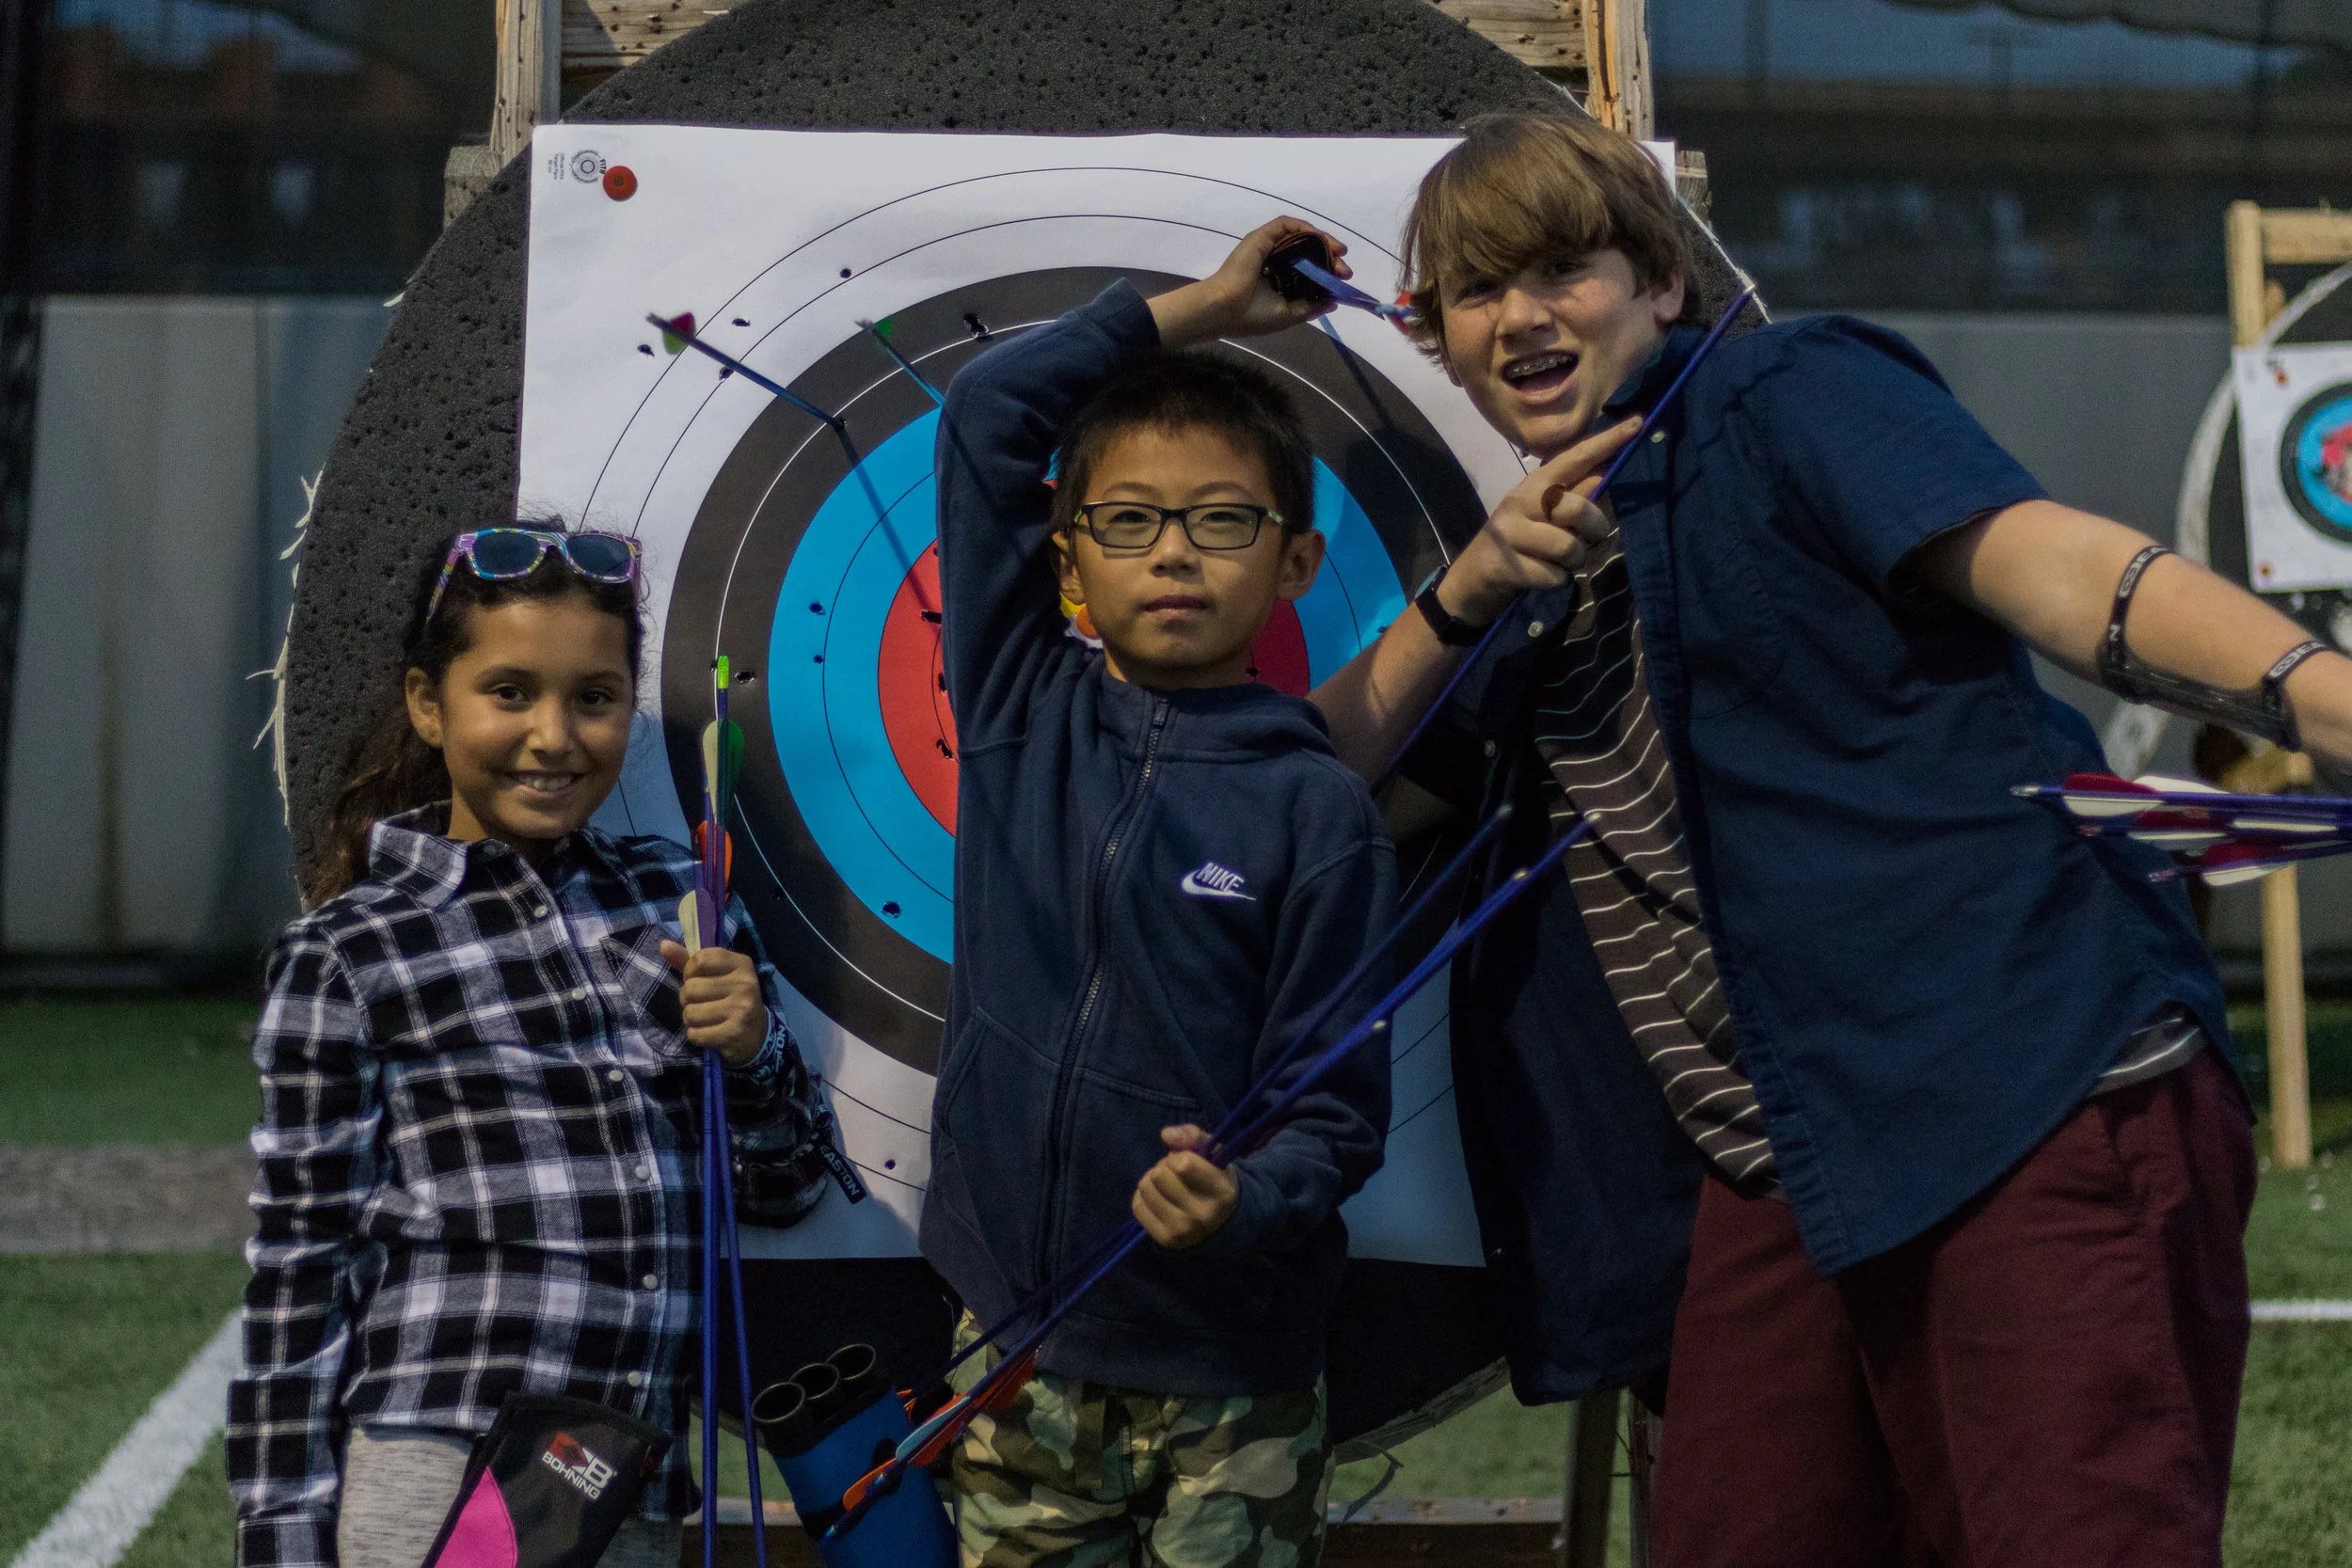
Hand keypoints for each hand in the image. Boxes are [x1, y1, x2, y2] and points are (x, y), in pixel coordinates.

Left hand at [657, 941, 767, 1065]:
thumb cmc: (730, 997)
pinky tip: (709, 1032)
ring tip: (705, 1018)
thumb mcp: (716, 974)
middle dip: (688, 999)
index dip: (690, 971)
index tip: (699, 979)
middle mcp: (744, 984)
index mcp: (741, 963)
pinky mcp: (734, 1033)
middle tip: (702, 1003)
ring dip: (691, 1019)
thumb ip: (689, 960)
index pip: (700, 959)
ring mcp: (741, 1009)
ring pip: (690, 1013)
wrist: (757, 1032)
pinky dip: (696, 1035)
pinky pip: (695, 1034)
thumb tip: (663, 945)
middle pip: (690, 988)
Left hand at [1130, 1125, 1239, 1249]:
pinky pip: (1138, 1206)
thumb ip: (1193, 1136)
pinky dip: (1144, 1196)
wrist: (1221, 1223)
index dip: (1179, 1155)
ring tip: (1167, 1184)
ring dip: (1153, 1179)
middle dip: (1165, 1166)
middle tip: (1176, 1173)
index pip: (1183, 1164)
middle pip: (1160, 1175)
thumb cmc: (1215, 1180)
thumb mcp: (1214, 1154)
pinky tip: (1159, 1197)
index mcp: (1222, 1192)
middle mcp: (1203, 1216)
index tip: (1186, 1160)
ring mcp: (1183, 1231)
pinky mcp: (1165, 1240)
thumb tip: (1166, 1134)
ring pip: (1146, 1188)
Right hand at [1148, 218, 1348, 350]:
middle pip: (1308, 251)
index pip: (1308, 269)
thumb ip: (1310, 307)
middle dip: (1330, 257)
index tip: (1343, 278)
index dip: (1327, 271)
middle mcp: (1274, 261)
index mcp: (1279, 279)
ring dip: (1321, 240)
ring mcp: (1267, 248)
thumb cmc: (1253, 315)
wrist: (1226, 309)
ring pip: (1299, 236)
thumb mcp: (1288, 315)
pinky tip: (1317, 238)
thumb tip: (1332, 301)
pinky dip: (1304, 228)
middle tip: (1343, 268)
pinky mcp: (1261, 237)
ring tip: (1337, 251)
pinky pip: (1286, 225)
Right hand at [1437, 417, 1642, 626]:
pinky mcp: (1507, 565)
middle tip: (1585, 540)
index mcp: (1534, 484)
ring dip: (1573, 562)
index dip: (1607, 442)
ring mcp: (1510, 532)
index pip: (1575, 457)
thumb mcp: (1543, 515)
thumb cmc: (1519, 543)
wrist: (1471, 580)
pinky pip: (1555, 577)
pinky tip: (1539, 577)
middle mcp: (1520, 500)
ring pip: (1569, 548)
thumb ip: (1573, 496)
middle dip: (1593, 529)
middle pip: (1577, 507)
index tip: (1639, 423)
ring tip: (1555, 562)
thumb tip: (1603, 473)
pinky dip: (1556, 582)